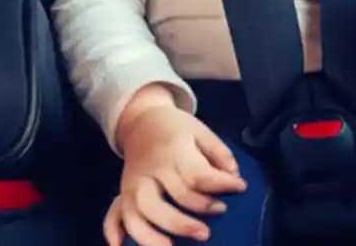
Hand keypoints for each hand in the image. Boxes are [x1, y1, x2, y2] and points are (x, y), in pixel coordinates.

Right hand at [104, 105, 247, 245]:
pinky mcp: (123, 194)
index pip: (195, 175)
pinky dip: (115, 233)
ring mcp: (133, 184)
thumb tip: (235, 176)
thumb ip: (219, 153)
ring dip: (153, 235)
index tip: (240, 188)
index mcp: (173, 152)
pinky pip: (115, 216)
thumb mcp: (201, 131)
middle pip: (163, 201)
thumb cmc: (177, 130)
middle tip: (206, 233)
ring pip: (138, 213)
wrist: (142, 121)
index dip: (219, 184)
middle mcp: (150, 171)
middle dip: (185, 221)